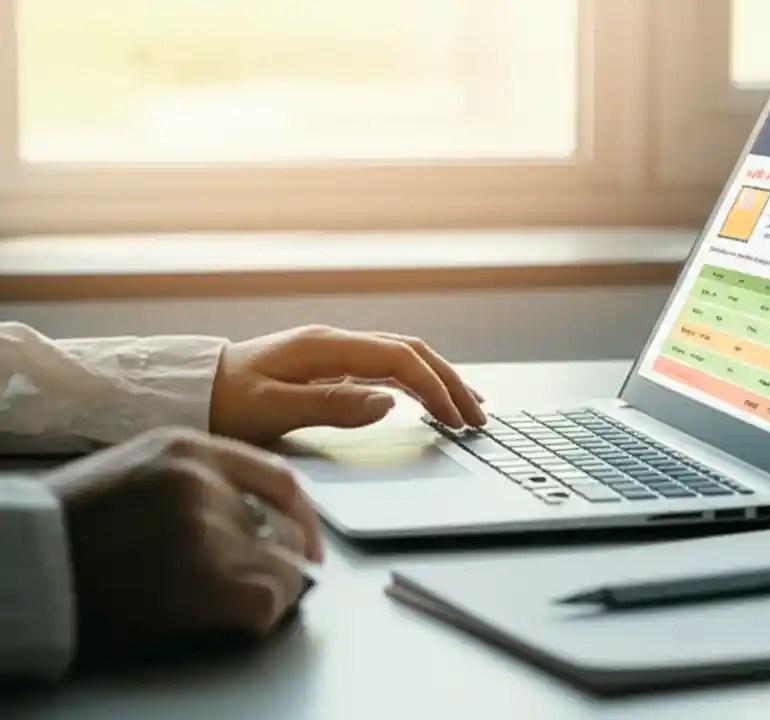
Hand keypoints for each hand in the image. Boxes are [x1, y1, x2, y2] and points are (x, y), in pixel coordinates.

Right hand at [44, 428, 320, 663]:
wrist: (20, 562)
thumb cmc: (66, 528)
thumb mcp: (132, 472)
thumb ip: (192, 482)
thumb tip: (248, 515)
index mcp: (187, 448)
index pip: (278, 478)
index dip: (302, 516)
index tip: (307, 542)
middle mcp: (201, 481)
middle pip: (282, 526)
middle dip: (279, 560)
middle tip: (261, 583)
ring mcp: (201, 528)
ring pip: (282, 566)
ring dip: (267, 592)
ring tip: (231, 605)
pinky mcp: (198, 578)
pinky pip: (267, 600)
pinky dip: (263, 615)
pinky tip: (238, 620)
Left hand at [210, 326, 485, 441]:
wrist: (188, 390)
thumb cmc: (222, 403)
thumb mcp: (272, 411)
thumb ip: (333, 406)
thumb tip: (389, 402)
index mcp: (325, 347)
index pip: (399, 360)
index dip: (435, 388)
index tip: (456, 419)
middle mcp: (336, 342)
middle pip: (411, 353)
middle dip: (451, 383)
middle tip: (479, 418)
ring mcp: (335, 353)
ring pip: (403, 358)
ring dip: (439, 382)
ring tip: (468, 411)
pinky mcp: (330, 367)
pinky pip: (387, 369)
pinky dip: (417, 385)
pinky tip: (432, 402)